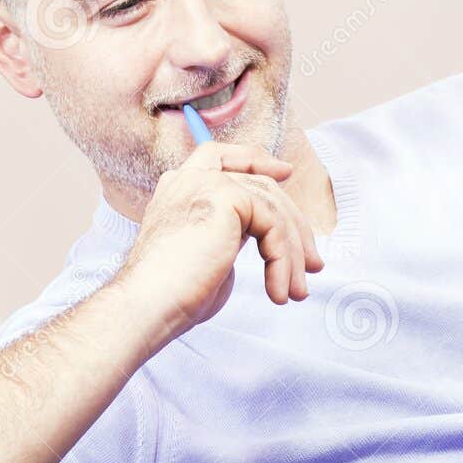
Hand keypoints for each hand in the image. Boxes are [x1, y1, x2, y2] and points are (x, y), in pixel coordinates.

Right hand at [115, 140, 324, 351]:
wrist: (149, 305)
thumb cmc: (173, 296)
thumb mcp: (208, 256)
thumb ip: (231, 235)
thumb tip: (267, 239)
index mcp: (180, 189)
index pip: (222, 157)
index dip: (256, 160)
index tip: (285, 172)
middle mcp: (190, 179)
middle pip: (260, 184)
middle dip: (293, 225)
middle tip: (313, 265)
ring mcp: (206, 183)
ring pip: (272, 206)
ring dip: (292, 253)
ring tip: (296, 292)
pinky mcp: (225, 196)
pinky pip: (274, 223)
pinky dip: (283, 260)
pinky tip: (278, 290)